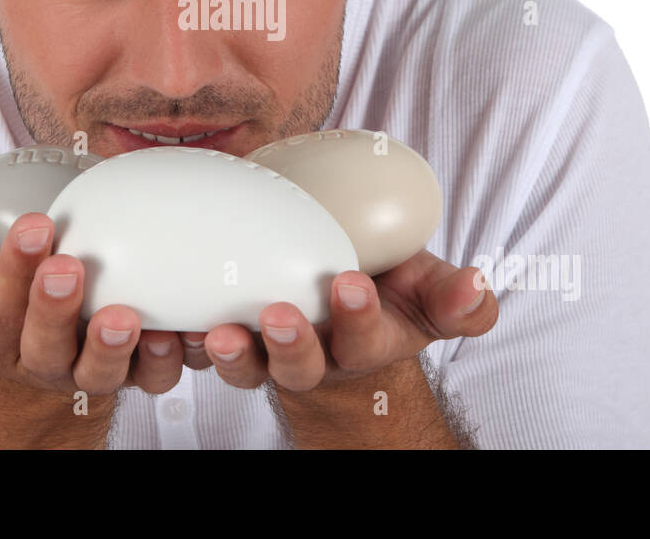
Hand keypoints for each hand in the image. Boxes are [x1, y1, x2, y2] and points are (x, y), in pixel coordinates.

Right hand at [0, 212, 185, 396]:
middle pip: (47, 346)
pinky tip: (183, 330)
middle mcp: (42, 360)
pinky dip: (170, 357)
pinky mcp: (136, 371)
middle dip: (55, 308)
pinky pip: (155, 375)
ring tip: (127, 316)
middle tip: (69, 266)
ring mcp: (90, 368)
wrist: (37, 329)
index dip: (13, 273)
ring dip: (115, 347)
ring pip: (102, 372)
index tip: (31, 226)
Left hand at [179, 251, 497, 391]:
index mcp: (364, 342)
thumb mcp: (428, 289)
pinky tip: (170, 319)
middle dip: (292, 344)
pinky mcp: (227, 338)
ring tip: (218, 331)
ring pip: (247, 367)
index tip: (350, 282)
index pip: (364, 338)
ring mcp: (266, 351)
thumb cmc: (386, 289)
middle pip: (300, 366)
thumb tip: (479, 285)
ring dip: (232, 353)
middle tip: (280, 314)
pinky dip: (185, 339)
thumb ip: (457, 295)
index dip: (358, 317)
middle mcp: (314, 357)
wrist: (339, 298)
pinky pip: (202, 348)